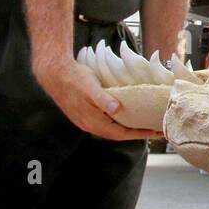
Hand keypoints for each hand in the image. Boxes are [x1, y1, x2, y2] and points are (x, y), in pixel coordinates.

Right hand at [35, 59, 161, 141]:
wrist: (54, 73)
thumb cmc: (74, 78)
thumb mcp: (91, 86)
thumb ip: (103, 99)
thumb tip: (117, 110)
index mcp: (93, 121)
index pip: (121, 133)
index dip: (139, 134)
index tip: (155, 132)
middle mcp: (89, 125)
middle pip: (118, 134)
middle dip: (136, 133)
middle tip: (154, 129)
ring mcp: (86, 121)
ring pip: (111, 130)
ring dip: (127, 129)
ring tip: (142, 124)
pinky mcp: (84, 115)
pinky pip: (105, 123)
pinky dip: (118, 122)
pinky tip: (124, 116)